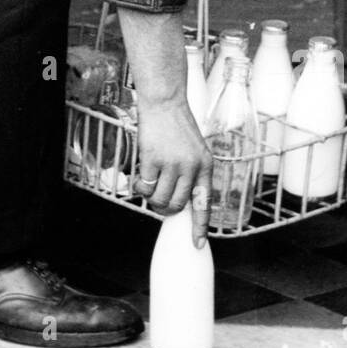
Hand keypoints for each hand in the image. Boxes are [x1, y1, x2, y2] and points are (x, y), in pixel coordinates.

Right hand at [133, 99, 212, 245]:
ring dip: (152, 197)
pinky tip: (142, 174)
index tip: (197, 244)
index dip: (199, 226)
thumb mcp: (195, 150)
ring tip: (150, 184)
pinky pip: (145, 186)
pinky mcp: (153, 159)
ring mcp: (172, 164)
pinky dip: (141, 184)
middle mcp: (191, 167)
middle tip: (159, 200)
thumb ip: (191, 174)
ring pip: (159, 198)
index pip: (204, 203)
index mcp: (205, 166)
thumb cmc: (177, 127)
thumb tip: (178, 202)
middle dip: (165, 208)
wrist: (165, 103)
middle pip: (177, 205)